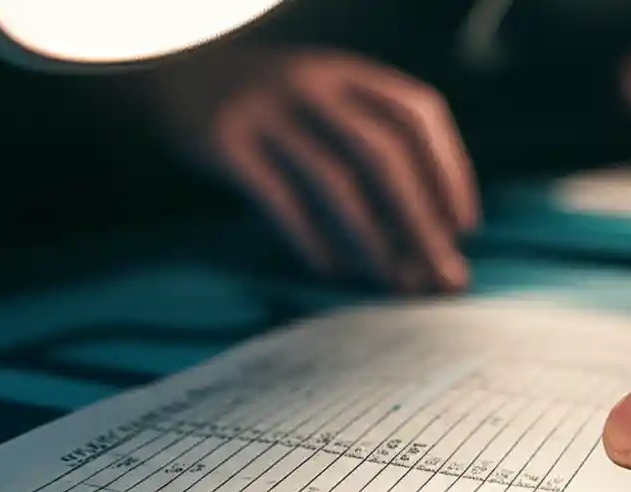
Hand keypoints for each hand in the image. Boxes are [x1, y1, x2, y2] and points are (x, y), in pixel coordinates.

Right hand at [146, 48, 478, 292]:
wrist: (165, 69)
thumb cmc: (260, 102)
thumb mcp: (317, 97)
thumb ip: (362, 144)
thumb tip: (420, 236)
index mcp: (345, 69)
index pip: (418, 113)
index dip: (450, 171)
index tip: (464, 227)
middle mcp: (311, 81)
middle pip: (385, 154)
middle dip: (421, 220)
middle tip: (443, 274)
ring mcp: (265, 108)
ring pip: (336, 181)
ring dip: (373, 240)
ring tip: (393, 282)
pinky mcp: (224, 140)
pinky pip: (280, 199)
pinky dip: (311, 239)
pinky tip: (331, 269)